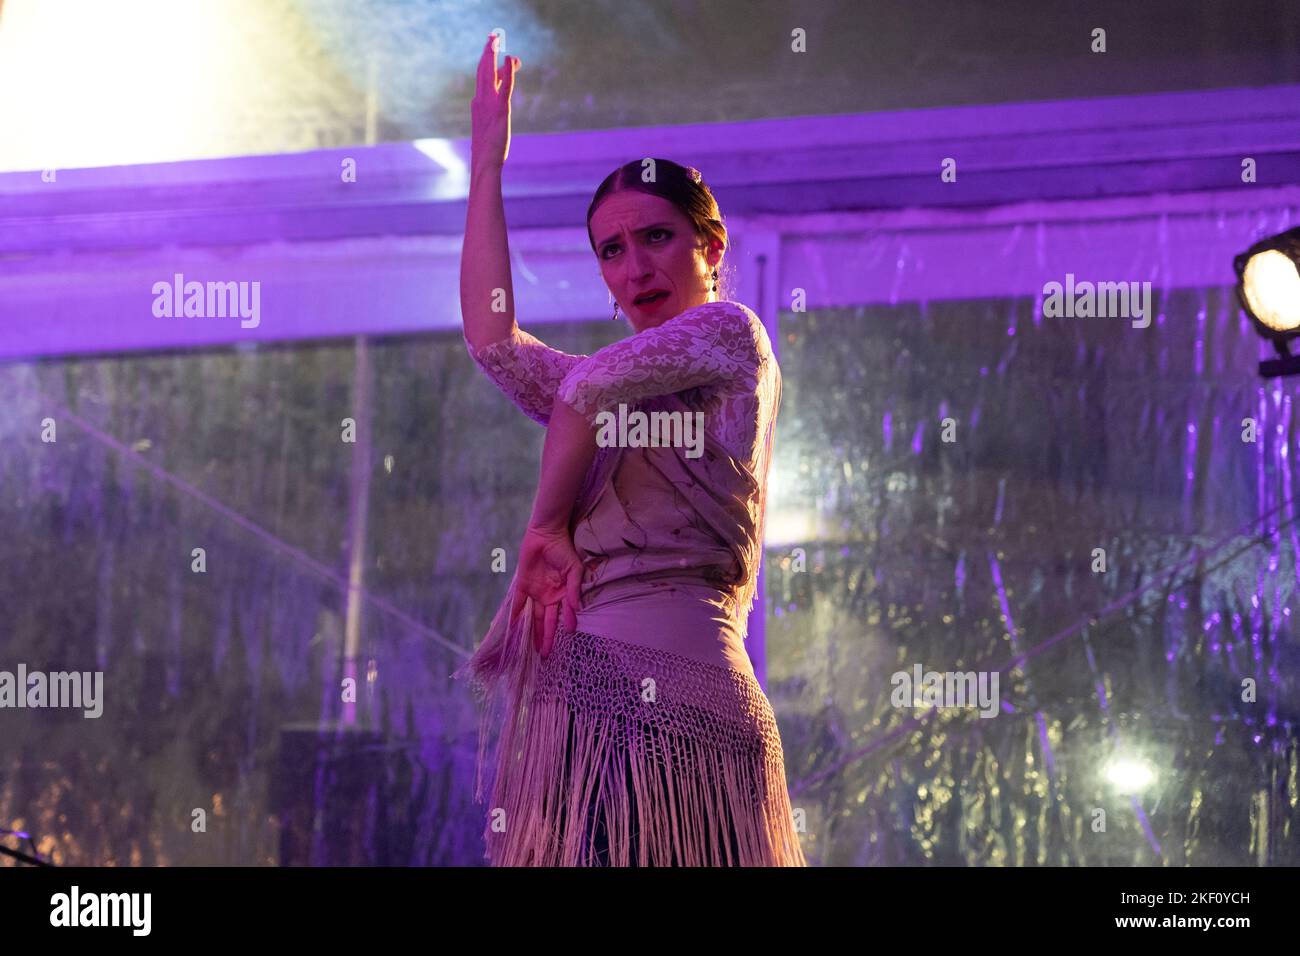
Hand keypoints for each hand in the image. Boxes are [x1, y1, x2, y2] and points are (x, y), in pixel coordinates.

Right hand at [471, 33, 519, 171]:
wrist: (484, 163)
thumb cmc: (488, 150)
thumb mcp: (488, 128)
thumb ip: (487, 114)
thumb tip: (485, 104)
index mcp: (477, 104)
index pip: (483, 77)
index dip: (488, 62)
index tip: (494, 49)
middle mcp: (481, 100)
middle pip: (483, 70)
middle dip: (487, 52)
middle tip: (493, 36)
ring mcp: (489, 105)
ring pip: (490, 73)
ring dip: (493, 55)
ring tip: (496, 39)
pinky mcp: (500, 110)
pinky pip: (505, 86)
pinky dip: (508, 72)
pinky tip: (510, 59)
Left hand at [510, 523, 582, 658]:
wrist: (546, 534)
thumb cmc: (563, 550)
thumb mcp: (574, 569)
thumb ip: (575, 588)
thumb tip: (577, 607)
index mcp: (563, 594)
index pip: (564, 615)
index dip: (566, 627)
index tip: (569, 639)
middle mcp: (550, 596)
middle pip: (549, 622)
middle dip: (548, 638)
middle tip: (547, 655)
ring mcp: (536, 592)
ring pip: (535, 617)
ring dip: (534, 632)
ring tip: (534, 648)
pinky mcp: (523, 585)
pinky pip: (519, 603)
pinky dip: (516, 614)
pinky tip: (514, 626)